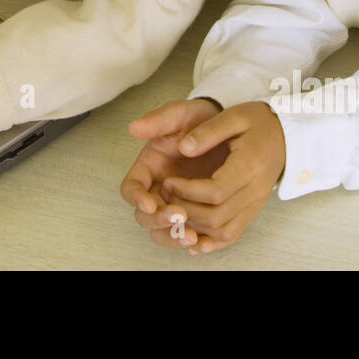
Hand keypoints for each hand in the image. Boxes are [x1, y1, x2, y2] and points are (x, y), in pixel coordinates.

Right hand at [120, 98, 223, 250]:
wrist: (227, 127)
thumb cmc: (197, 119)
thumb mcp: (179, 114)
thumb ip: (157, 120)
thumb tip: (133, 127)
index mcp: (148, 168)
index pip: (130, 189)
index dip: (136, 198)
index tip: (149, 202)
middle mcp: (158, 190)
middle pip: (145, 216)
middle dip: (158, 221)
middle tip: (179, 216)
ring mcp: (177, 203)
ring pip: (164, 232)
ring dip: (174, 237)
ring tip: (193, 237)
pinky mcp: (198, 214)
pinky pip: (190, 235)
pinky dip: (195, 244)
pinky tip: (205, 243)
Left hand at [134, 100, 286, 253]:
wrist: (285, 135)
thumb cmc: (257, 122)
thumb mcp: (233, 115)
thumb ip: (208, 131)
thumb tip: (183, 148)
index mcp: (250, 165)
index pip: (215, 191)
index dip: (187, 190)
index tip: (168, 180)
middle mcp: (255, 191)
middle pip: (217, 216)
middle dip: (186, 210)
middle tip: (166, 195)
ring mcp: (255, 204)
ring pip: (223, 231)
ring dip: (195, 227)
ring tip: (175, 210)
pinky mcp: (252, 211)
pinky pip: (232, 234)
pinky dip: (211, 239)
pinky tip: (192, 236)